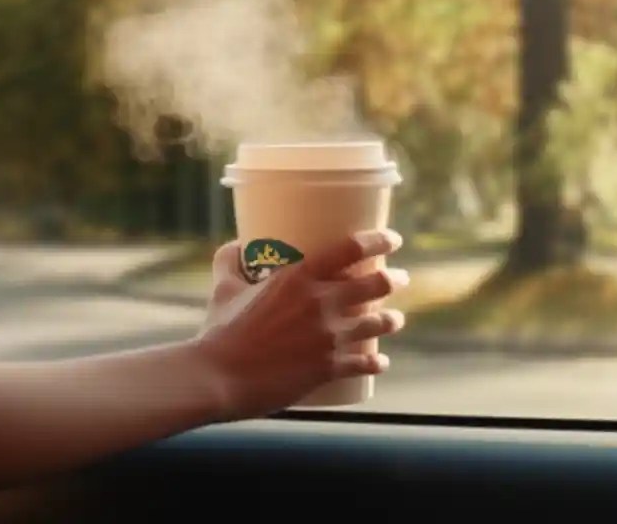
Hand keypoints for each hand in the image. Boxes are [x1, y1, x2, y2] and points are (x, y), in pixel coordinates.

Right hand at [192, 229, 408, 420]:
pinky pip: (364, 363)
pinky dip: (376, 362)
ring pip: (378, 323)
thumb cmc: (219, 331)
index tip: (393, 238)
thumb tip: (234, 245)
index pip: (351, 249)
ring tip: (396, 319)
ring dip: (391, 320)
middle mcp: (321, 303)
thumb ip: (230, 263)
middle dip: (393, 279)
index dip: (379, 240)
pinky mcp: (328, 368)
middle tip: (399, 278)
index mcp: (298, 277)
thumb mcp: (223, 289)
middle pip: (375, 284)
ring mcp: (328, 337)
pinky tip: (380, 362)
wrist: (217, 378)